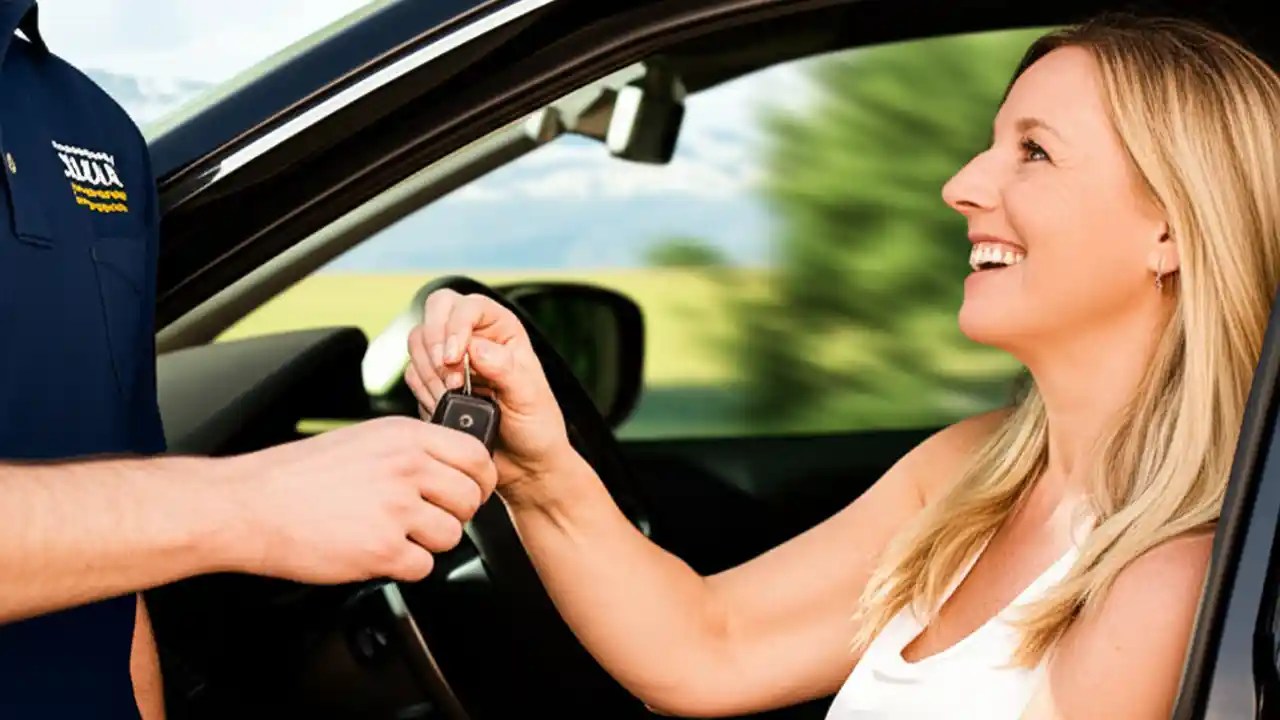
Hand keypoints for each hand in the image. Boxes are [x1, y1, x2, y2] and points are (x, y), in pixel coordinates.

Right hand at [228, 416, 497, 583]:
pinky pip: (423, 566)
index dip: (481, 479)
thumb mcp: (364, 439)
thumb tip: (447, 465)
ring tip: (393, 533)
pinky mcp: (383, 549)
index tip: (473, 489)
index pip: (476, 456)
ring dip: (427, 541)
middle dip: (454, 514)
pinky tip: (377, 551)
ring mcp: (397, 509)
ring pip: (451, 535)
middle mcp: (406, 467)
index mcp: (405, 436)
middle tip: (427, 517)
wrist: (250, 504)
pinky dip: (404, 566)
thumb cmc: (297, 475)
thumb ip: (410, 448)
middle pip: (470, 499)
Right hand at [405, 289, 574, 485]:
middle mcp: (474, 336)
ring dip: (430, 372)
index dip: (454, 326)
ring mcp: (450, 358)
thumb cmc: (536, 427)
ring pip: (418, 342)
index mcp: (501, 329)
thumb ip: (506, 369)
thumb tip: (477, 348)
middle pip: (436, 310)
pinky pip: (412, 375)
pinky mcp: (433, 382)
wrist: (523, 465)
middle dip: (435, 343)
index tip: (454, 358)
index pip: (467, 305)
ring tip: (455, 398)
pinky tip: (447, 408)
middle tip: (449, 378)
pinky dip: (424, 392)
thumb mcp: (529, 397)